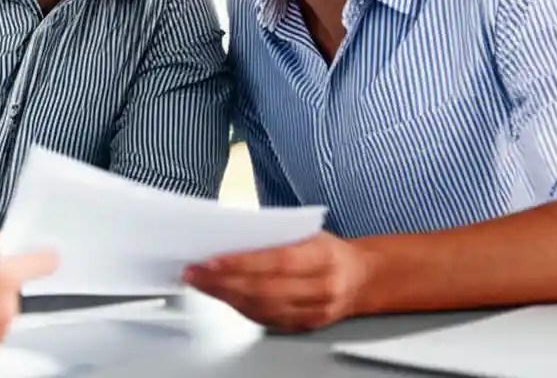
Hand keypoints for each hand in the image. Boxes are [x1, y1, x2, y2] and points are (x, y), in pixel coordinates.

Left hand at [182, 232, 371, 331]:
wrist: (361, 278)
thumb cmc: (328, 249)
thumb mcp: (308, 232)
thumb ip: (274, 234)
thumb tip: (229, 235)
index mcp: (324, 257)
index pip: (278, 261)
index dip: (242, 263)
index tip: (211, 260)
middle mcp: (322, 288)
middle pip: (265, 289)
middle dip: (223, 282)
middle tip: (195, 272)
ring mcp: (314, 311)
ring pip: (262, 308)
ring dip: (225, 295)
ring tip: (201, 283)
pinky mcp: (304, 325)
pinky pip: (266, 319)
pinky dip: (239, 307)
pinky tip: (222, 295)